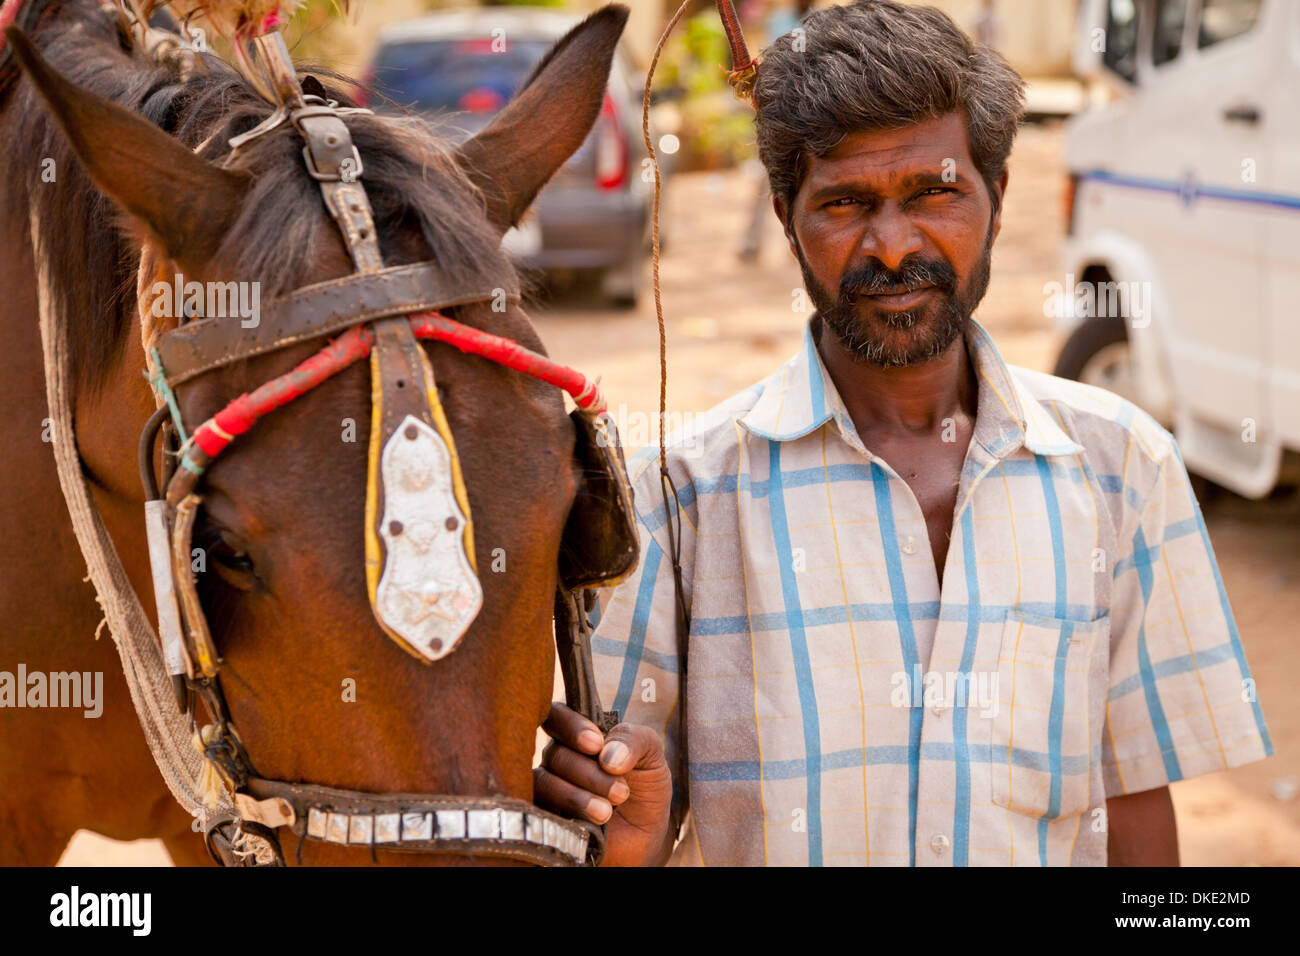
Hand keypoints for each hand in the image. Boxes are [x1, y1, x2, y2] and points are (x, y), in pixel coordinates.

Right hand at [533, 702, 674, 866]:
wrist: (646, 834)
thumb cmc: (644, 786)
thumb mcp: (651, 754)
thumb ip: (634, 740)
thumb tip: (607, 753)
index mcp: (579, 734)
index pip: (557, 715)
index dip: (571, 726)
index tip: (596, 744)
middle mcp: (558, 757)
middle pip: (555, 753)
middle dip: (588, 772)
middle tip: (621, 792)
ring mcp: (549, 788)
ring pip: (544, 782)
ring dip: (576, 797)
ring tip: (607, 812)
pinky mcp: (545, 817)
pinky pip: (538, 812)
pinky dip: (565, 815)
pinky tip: (591, 823)